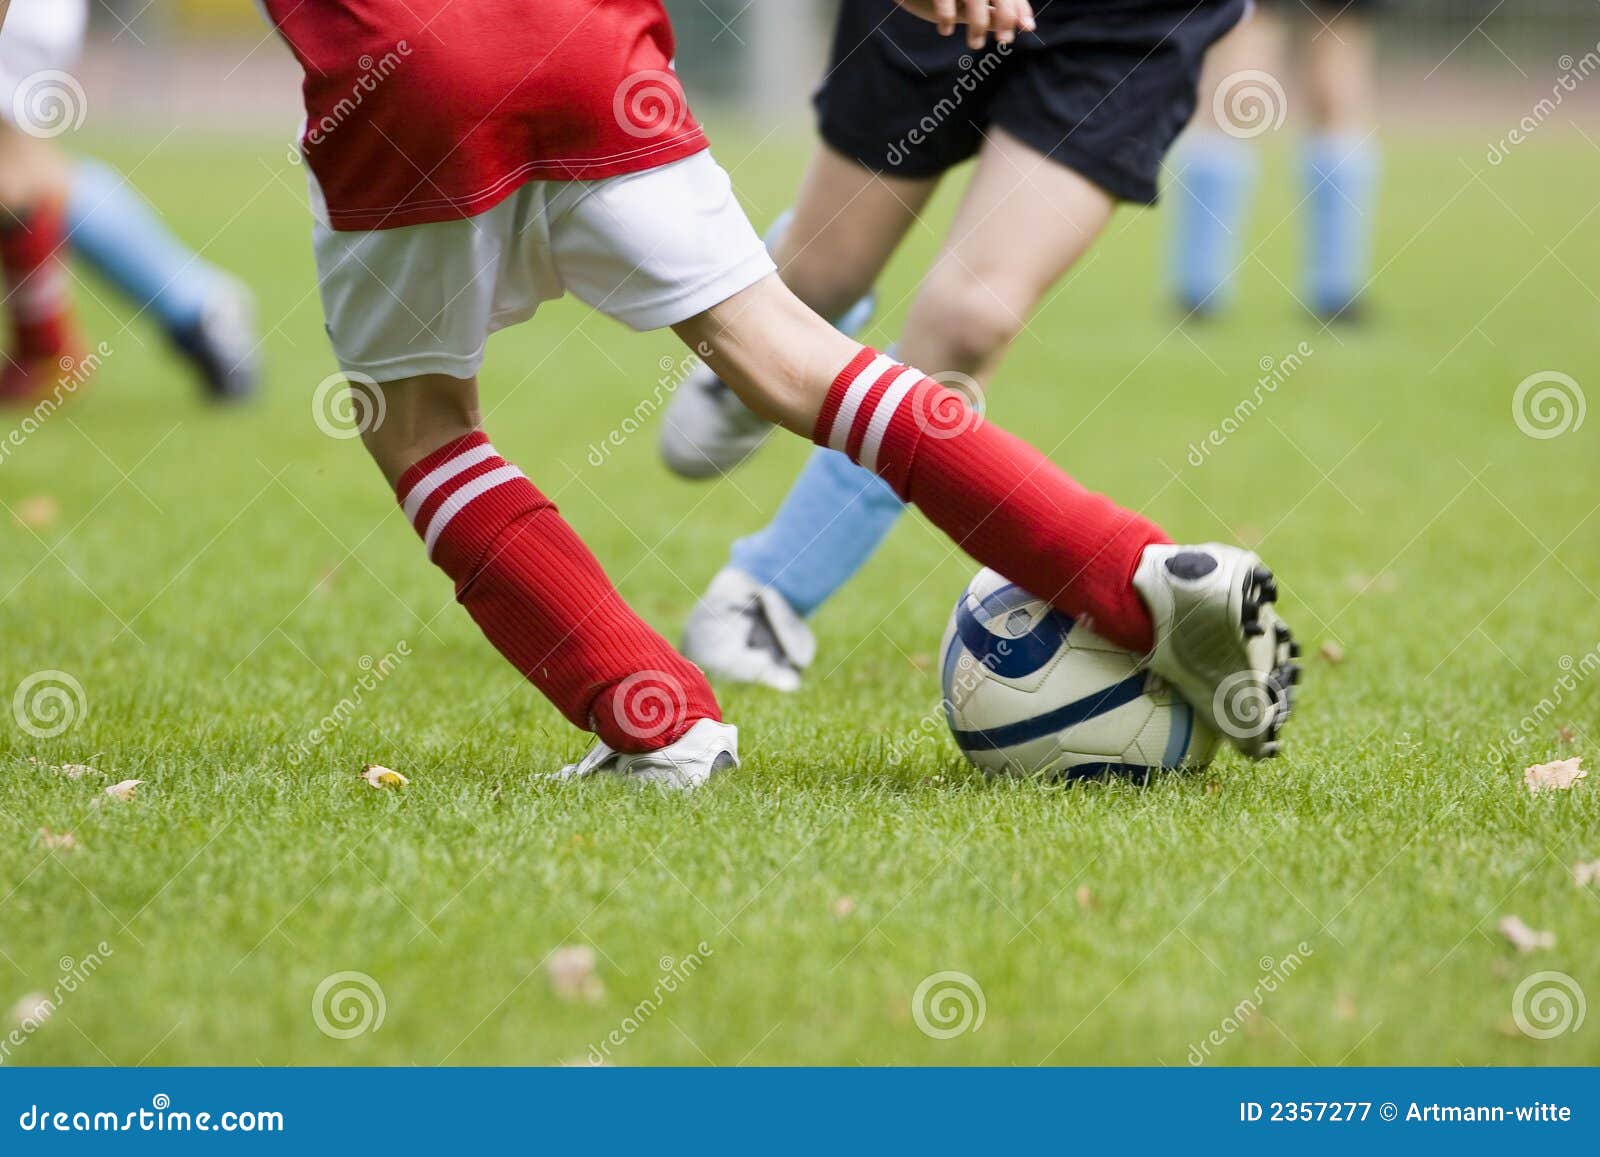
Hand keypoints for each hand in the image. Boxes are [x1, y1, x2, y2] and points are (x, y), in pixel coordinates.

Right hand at [893, 0, 1036, 49]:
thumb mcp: (969, 4)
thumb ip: (996, 11)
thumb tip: (1026, 26)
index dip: (1020, 9)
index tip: (1026, 29)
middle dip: (1006, 18)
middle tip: (1004, 42)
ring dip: (979, 24)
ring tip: (975, 44)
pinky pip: (945, 0)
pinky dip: (947, 18)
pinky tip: (946, 30)